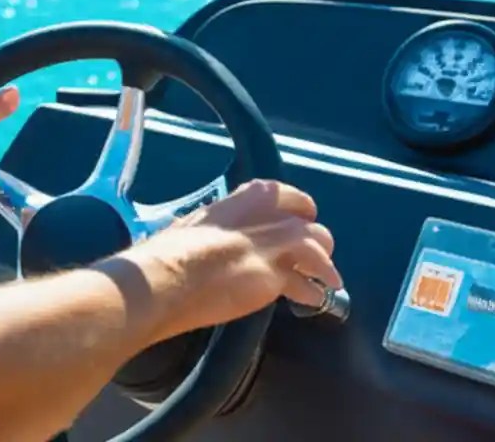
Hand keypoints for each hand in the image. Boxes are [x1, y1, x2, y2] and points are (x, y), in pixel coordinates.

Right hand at [132, 180, 339, 338]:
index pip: (291, 197)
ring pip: (319, 247)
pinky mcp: (278, 275)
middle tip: (311, 257)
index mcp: (249, 196)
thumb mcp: (200, 223)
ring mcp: (276, 243)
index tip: (297, 225)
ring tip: (326, 280)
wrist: (168, 277)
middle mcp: (269, 213)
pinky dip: (315, 290)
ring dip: (324, 265)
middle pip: (311, 223)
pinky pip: (310, 281)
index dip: (298, 214)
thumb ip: (223, 225)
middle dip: (315, 240)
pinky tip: (315, 298)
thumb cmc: (172, 251)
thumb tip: (223, 236)